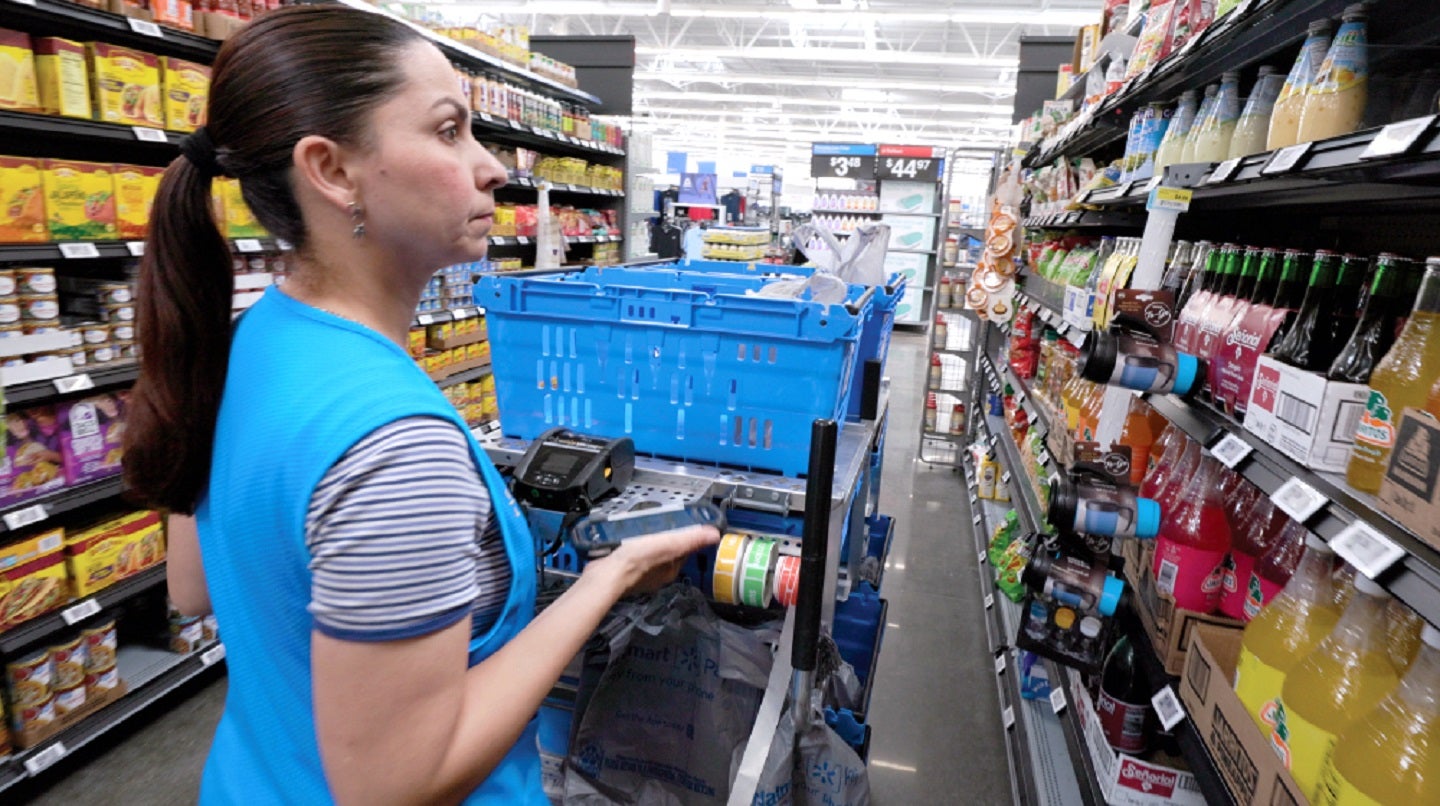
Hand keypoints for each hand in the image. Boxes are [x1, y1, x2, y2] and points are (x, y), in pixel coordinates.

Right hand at [585, 524, 720, 596]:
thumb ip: (691, 539)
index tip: (682, 523)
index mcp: (671, 570)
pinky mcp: (623, 572)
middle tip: (661, 522)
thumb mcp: (669, 544)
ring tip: (644, 528)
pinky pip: (633, 558)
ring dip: (649, 543)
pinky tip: (627, 540)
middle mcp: (658, 576)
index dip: (685, 537)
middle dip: (666, 539)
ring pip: (650, 556)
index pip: (684, 551)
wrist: (606, 576)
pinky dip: (632, 549)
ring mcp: (640, 576)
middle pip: (667, 553)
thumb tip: (715, 535)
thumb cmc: (638, 560)